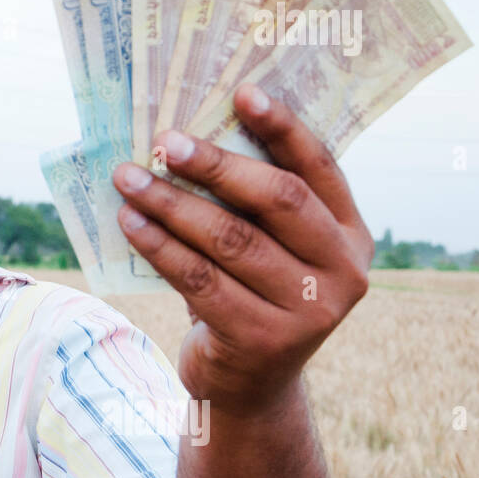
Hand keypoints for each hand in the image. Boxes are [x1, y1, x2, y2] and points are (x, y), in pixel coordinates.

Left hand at [112, 83, 373, 413]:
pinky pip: (198, 278)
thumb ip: (250, 203)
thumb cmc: (248, 293)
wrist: (249, 385)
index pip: (319, 168)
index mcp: (349, 233)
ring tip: (129, 178)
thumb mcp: (267, 248)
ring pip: (229, 239)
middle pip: (276, 199)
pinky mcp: (260, 339)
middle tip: (166, 140)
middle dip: (215, 164)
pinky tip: (129, 222)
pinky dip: (159, 245)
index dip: (282, 127)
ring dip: (172, 203)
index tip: (242, 92)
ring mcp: (306, 310)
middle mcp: (341, 271)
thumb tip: (184, 134)